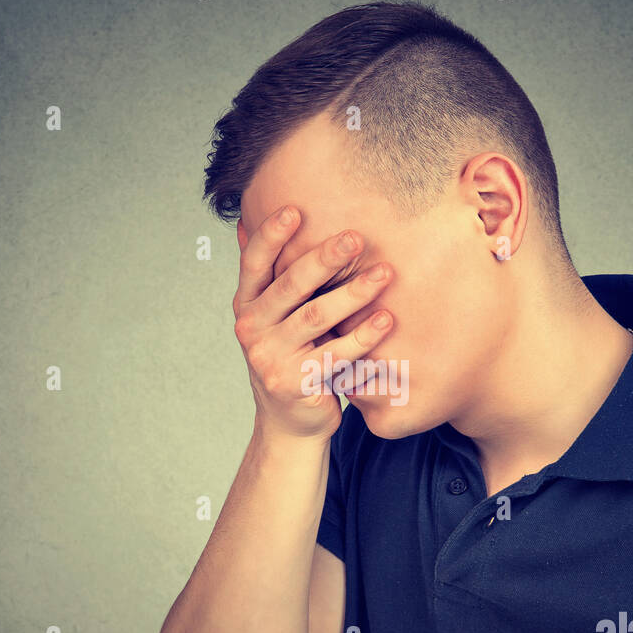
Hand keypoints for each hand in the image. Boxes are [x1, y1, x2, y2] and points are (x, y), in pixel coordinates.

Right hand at [233, 204, 393, 441]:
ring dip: (354, 293)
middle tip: (357, 238)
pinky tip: (387, 320)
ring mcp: (271, 358)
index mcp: (246, 306)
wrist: (290, 422)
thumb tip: (248, 219)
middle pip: (290, 286)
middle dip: (324, 258)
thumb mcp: (270, 317)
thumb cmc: (289, 357)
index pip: (253, 263)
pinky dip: (363, 336)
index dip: (271, 236)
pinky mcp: (295, 383)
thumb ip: (267, 276)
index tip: (296, 209)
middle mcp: (252, 329)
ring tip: (385, 274)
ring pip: (317, 317)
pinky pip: (336, 353)